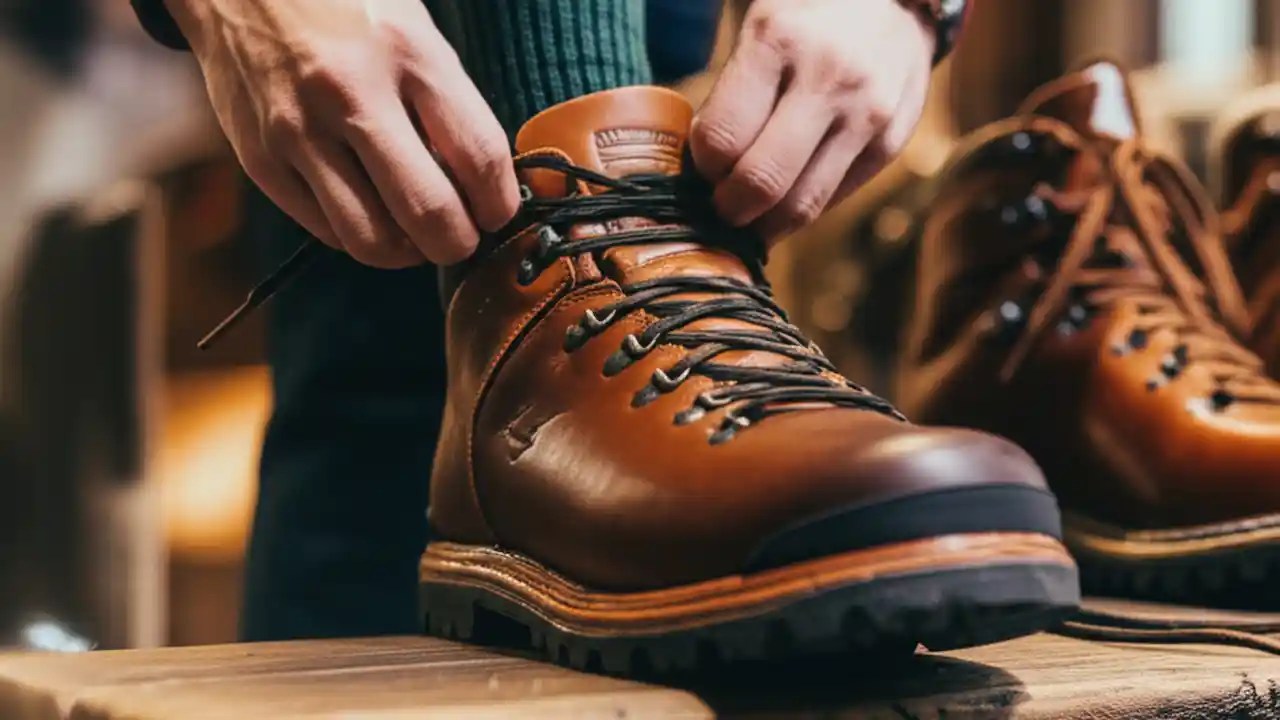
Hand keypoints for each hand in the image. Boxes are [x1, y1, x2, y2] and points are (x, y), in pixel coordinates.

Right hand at [165, 0, 519, 266]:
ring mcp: (300, 131)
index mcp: (407, 53)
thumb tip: (481, 185)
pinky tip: (371, 213)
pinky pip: (326, 231)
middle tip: (462, 238)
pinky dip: (359, 237)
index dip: (499, 204)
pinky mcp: (261, 161)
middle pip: (428, 212)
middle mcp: (351, 93)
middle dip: (458, 243)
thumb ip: (447, 104)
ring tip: (416, 235)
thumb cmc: (344, 7)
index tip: (497, 213)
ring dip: (408, 253)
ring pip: (372, 239)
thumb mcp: (413, 31)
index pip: (478, 156)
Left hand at [690, 0, 934, 240]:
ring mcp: (867, 114)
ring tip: (748, 217)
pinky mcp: (891, 142)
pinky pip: (834, 198)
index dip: (702, 167)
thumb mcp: (760, 26)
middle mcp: (828, 78)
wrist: (897, 2)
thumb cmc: (809, 18)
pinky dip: (801, 209)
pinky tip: (785, 200)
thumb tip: (704, 165)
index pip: (722, 137)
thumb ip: (732, 91)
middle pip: (761, 181)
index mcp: (779, 40)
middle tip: (719, 207)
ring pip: (802, 204)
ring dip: (764, 223)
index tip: (702, 167)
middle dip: (729, 208)